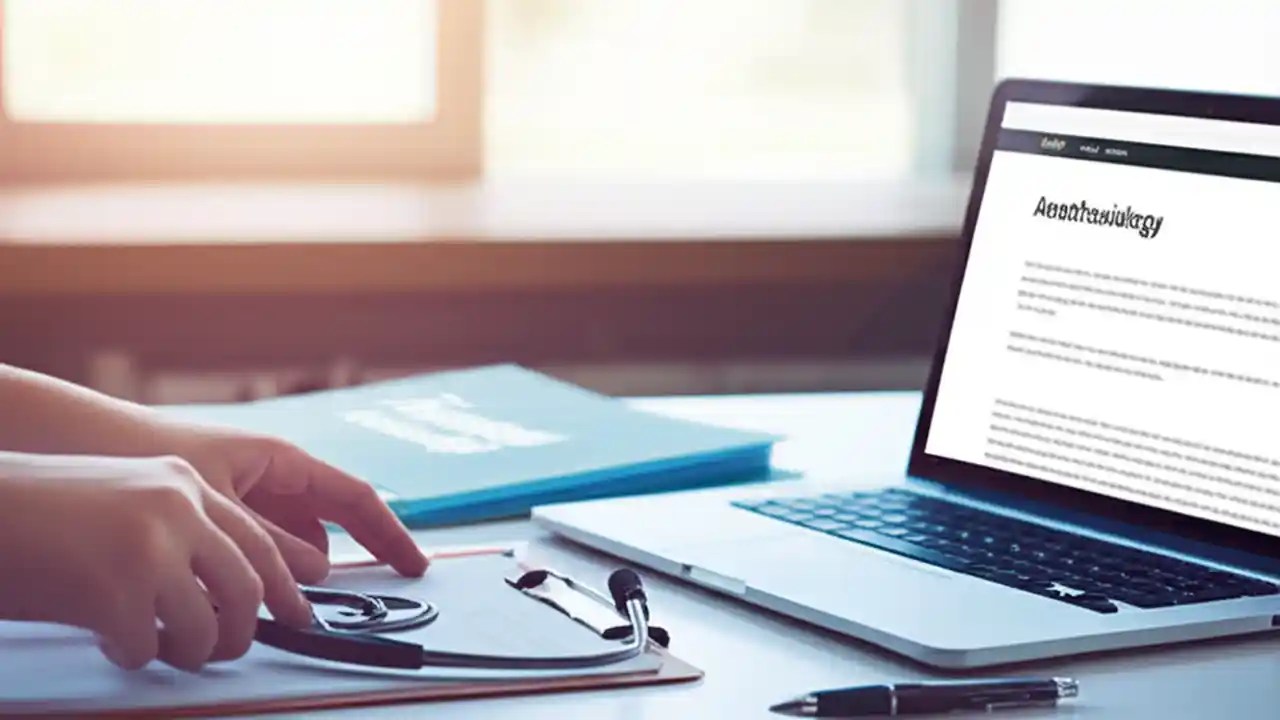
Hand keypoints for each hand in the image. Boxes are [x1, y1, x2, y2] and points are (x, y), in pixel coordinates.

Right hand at [0, 452, 313, 671]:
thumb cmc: (40, 514)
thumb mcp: (127, 502)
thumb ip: (182, 533)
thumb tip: (233, 592)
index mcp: (182, 482)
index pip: (257, 541)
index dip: (282, 585)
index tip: (297, 613)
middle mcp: (176, 508)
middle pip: (248, 588)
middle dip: (243, 631)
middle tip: (225, 649)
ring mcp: (148, 549)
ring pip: (207, 628)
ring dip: (188, 651)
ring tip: (158, 644)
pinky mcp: (115, 592)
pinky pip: (146, 648)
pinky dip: (131, 654)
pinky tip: (106, 636)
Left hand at [162, 423, 427, 584]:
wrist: (83, 441)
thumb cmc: (152, 455)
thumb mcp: (219, 503)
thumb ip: (270, 540)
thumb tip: (319, 572)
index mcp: (284, 460)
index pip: (356, 498)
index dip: (390, 533)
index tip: (414, 565)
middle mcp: (275, 477)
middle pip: (330, 525)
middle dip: (340, 562)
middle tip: (343, 598)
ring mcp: (254, 496)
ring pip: (293, 544)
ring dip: (289, 575)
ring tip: (272, 603)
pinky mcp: (228, 515)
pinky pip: (261, 548)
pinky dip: (259, 572)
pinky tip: (238, 593)